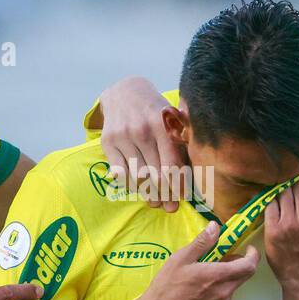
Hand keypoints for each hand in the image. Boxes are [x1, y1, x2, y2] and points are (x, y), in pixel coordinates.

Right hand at [99, 77, 187, 211]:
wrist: (125, 92)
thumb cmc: (155, 110)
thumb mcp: (172, 119)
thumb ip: (181, 143)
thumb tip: (191, 176)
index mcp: (162, 125)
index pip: (172, 165)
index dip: (177, 185)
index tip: (181, 197)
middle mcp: (142, 131)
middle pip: (155, 175)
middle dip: (165, 195)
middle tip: (170, 207)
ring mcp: (123, 137)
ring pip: (137, 177)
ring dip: (147, 194)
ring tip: (155, 202)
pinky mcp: (107, 142)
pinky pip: (119, 173)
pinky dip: (129, 185)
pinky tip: (137, 187)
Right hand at [127, 222, 258, 299]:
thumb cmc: (166, 286)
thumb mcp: (180, 259)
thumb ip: (202, 243)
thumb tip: (216, 227)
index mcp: (217, 276)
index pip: (249, 265)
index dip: (253, 255)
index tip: (248, 249)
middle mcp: (224, 293)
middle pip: (244, 276)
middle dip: (238, 265)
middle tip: (221, 260)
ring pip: (233, 288)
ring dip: (226, 280)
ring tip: (205, 279)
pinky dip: (219, 294)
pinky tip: (201, 295)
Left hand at [264, 169, 298, 289]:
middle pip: (295, 184)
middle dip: (293, 184)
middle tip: (292, 190)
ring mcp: (288, 222)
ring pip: (282, 193)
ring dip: (282, 193)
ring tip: (284, 200)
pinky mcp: (273, 229)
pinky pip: (270, 205)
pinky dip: (271, 203)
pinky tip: (275, 206)